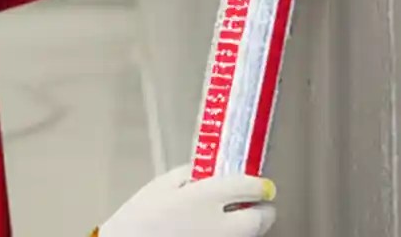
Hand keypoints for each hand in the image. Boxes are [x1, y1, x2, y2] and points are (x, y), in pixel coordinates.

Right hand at [96, 165, 276, 236]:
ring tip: (227, 218)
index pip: (250, 187)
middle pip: (263, 218)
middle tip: (251, 204)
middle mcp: (219, 225)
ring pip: (251, 235)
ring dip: (247, 225)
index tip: (258, 183)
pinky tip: (212, 232)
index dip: (258, 183)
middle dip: (262, 209)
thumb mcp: (162, 185)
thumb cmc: (138, 219)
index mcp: (205, 198)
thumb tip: (211, 170)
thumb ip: (191, 174)